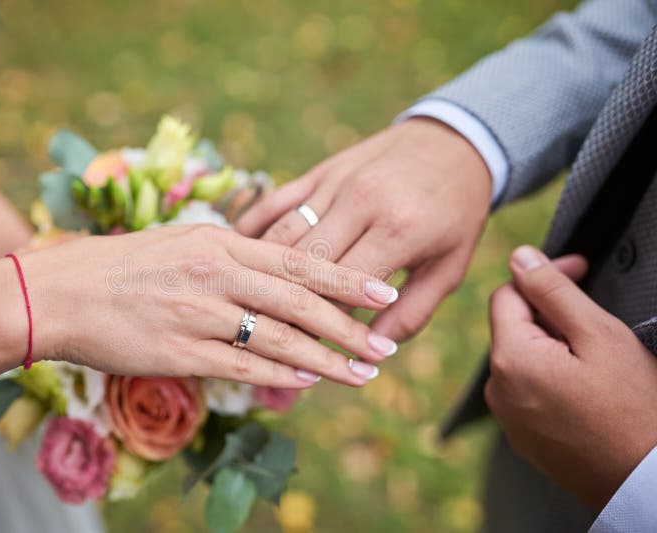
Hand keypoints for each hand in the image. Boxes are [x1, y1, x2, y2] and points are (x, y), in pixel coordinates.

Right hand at [19, 225, 399, 388]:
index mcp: (221, 241)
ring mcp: (200, 314)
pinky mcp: (181, 351)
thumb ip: (230, 254)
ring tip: (362, 372)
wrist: (60, 291)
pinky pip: (242, 363)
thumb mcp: (182, 243)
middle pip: (300, 301)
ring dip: (326, 359)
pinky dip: (280, 373)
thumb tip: (274, 267)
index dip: (347, 278)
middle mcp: (217, 274)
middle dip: (350, 326)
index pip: (299, 260)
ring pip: (278, 337)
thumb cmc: (123, 265)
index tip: (385, 292)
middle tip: (386, 345)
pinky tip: (309, 381)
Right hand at [237, 117, 491, 340]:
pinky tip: (238, 262)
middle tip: (274, 337)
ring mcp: (334, 182)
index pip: (344, 291)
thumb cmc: (455, 214)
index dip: (322, 328)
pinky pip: (274, 203)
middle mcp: (361, 202)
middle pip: (305, 266)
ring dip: (263, 274)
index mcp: (398, 230)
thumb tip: (372, 353)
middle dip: (288, 308)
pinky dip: (252, 232)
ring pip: (282, 237)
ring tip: (250, 309)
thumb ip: (413, 314)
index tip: (310, 354)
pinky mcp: (318, 171)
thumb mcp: (449, 268)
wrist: (455, 141)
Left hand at [485, 246, 656, 509]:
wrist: (643, 480)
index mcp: (509, 358)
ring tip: (594, 356)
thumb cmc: (631, 407)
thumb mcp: (598, 335)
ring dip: (549, 343)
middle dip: (548, 312)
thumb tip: (519, 256)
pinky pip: (525, 388)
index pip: (507, 295)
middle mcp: (496, 388)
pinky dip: (549, 375)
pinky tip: (585, 385)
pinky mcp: (520, 435)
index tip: (579, 271)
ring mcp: (506, 416)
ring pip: (519, 357)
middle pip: (511, 326)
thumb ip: (553, 291)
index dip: (542, 277)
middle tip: (594, 317)